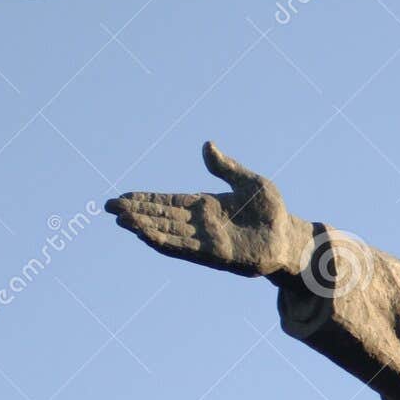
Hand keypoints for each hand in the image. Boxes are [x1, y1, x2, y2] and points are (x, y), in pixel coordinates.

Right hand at [105, 141, 311, 277]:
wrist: (290, 237)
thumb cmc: (273, 210)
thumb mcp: (251, 183)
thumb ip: (227, 167)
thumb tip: (207, 146)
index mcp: (206, 204)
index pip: (168, 201)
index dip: (145, 199)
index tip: (121, 197)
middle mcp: (201, 223)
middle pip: (162, 216)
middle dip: (137, 212)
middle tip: (109, 207)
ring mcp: (207, 239)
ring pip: (168, 232)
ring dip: (145, 227)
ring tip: (122, 220)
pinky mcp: (216, 254)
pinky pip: (186, 248)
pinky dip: (166, 241)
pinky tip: (147, 236)